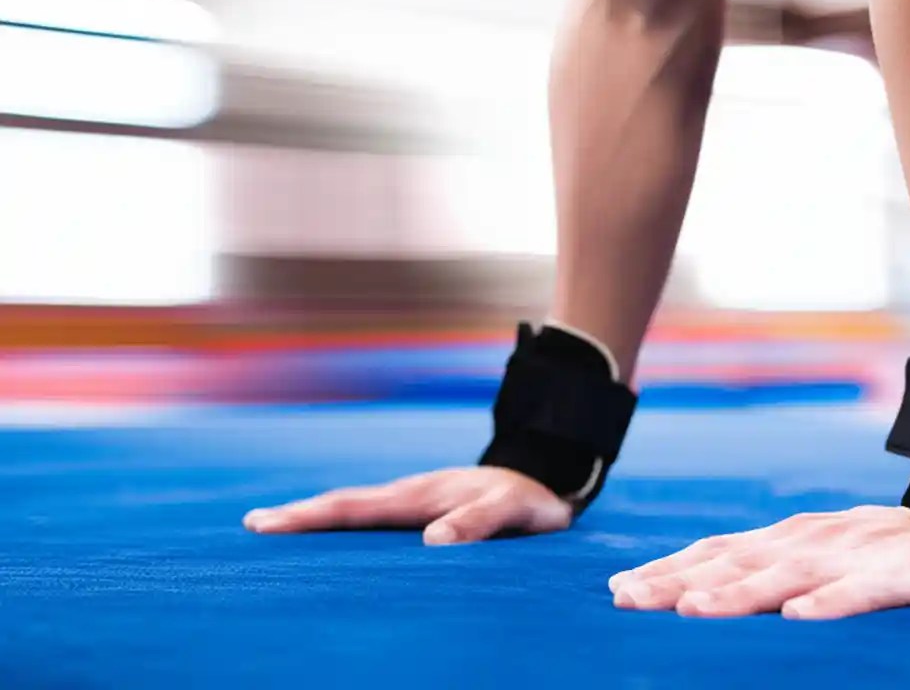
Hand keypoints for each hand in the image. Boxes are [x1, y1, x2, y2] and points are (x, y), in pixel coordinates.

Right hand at [242, 467, 572, 544]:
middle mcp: (411, 495)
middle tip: (250, 525)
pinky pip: (375, 516)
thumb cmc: (530, 498)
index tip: (267, 525)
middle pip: (344, 504)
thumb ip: (476, 522)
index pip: (355, 508)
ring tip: (276, 528)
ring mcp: (416, 499)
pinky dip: (345, 521)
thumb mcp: (510, 510)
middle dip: (298, 515)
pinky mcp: (426, 508)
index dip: (310, 517)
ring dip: (317, 517)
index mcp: (421, 496)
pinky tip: (335, 535)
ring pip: (356, 508)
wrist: (548, 477)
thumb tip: (432, 542)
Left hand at [608, 505, 909, 619]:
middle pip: (738, 561)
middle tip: (627, 602)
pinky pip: (865, 591)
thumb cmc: (900, 549)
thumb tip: (707, 593)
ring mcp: (861, 552)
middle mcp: (817, 539)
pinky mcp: (908, 571)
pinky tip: (800, 619)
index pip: (721, 551)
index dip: (670, 569)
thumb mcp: (831, 555)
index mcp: (796, 537)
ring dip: (737, 593)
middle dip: (679, 581)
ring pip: (789, 576)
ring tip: (690, 612)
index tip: (619, 591)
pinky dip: (831, 602)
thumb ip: (778, 569)